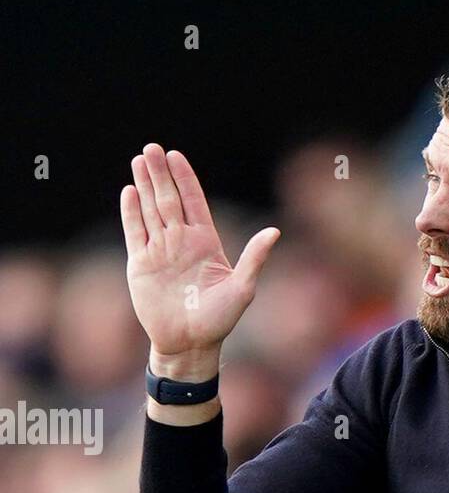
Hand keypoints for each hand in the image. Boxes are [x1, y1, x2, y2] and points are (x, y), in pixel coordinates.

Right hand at [120, 143, 279, 368]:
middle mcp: (181, 241)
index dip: (184, 178)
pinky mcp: (140, 264)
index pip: (193, 201)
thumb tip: (274, 231)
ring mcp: (160, 251)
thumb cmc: (219, 320)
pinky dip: (131, 212)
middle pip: (168, 198)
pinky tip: (129, 192)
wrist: (189, 344)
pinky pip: (134, 232)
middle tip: (151, 148)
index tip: (175, 156)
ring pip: (150, 210)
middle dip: (160, 173)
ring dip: (144, 185)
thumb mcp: (242, 289)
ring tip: (138, 160)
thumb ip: (254, 258)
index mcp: (205, 242)